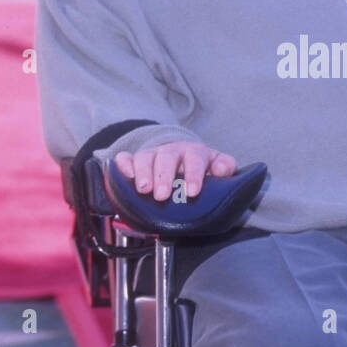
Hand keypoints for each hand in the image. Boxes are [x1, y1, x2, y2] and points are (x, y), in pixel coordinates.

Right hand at [114, 141, 236, 201]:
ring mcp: (153, 154)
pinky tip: (122, 175)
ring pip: (145, 157)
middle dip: (164, 176)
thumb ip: (224, 167)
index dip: (194, 174)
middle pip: (167, 158)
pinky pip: (126, 158)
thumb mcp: (217, 167)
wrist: (182, 161)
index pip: (195, 159)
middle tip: (161, 196)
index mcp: (195, 152)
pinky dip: (123, 165)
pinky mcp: (136, 160)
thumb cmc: (202, 170)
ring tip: (142, 190)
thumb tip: (222, 170)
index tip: (192, 192)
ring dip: (142, 172)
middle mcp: (172, 150)